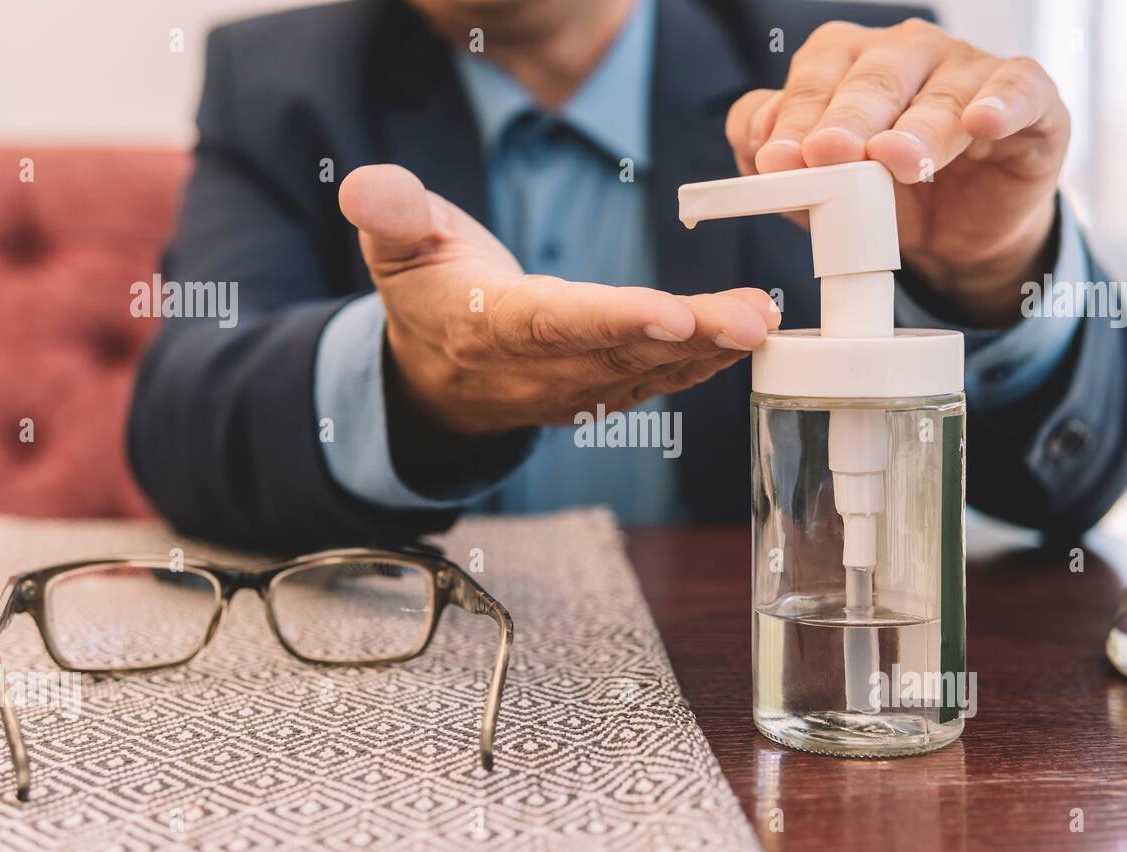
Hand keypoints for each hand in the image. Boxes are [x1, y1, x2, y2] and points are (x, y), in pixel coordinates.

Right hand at [339, 165, 777, 434]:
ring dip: (711, 351)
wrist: (438, 376)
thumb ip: (391, 215)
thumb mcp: (397, 248)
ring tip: (761, 320)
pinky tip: (746, 338)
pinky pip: (659, 379)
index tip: (670, 316)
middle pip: (621, 353)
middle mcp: (540, 371)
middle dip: (689, 338)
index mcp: (491, 330)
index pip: (557, 326)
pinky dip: (705, 361)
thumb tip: (364, 183)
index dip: (613, 322)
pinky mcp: (604, 393)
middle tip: (750, 318)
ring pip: (651, 371)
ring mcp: (576, 390)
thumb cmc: (429, 296)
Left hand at [727, 18, 1068, 324]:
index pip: (817, 75)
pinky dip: (1002, 103)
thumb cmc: (881, 196)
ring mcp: (971, 72)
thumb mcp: (818, 186)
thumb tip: (758, 140)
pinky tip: (982, 123)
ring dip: (918, 127)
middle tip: (828, 153)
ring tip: (896, 161)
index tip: (778, 159)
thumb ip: (776, 155)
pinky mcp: (1030, 103)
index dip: (796, 117)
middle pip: (875, 76)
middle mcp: (909, 55)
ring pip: (942, 90)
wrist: (955, 238)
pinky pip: (1019, 88)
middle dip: (849, 118)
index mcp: (851, 62)